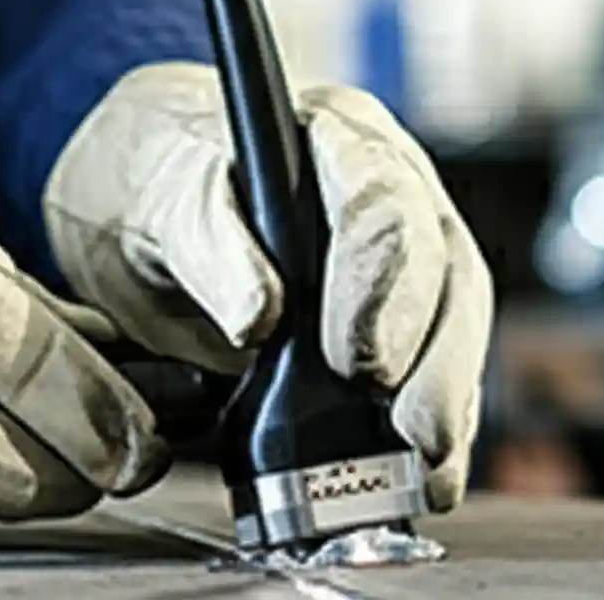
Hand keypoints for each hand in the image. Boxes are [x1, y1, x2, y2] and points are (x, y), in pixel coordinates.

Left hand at [45, 63, 494, 510]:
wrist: (148, 211)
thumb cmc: (152, 185)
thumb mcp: (155, 202)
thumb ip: (204, 243)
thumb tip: (259, 313)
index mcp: (327, 134)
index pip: (375, 194)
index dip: (374, 279)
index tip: (351, 354)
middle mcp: (385, 182)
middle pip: (438, 259)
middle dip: (426, 346)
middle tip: (401, 415)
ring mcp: (402, 248)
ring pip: (455, 311)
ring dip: (446, 390)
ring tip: (428, 461)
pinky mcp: (401, 312)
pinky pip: (439, 359)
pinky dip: (439, 415)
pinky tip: (429, 469)